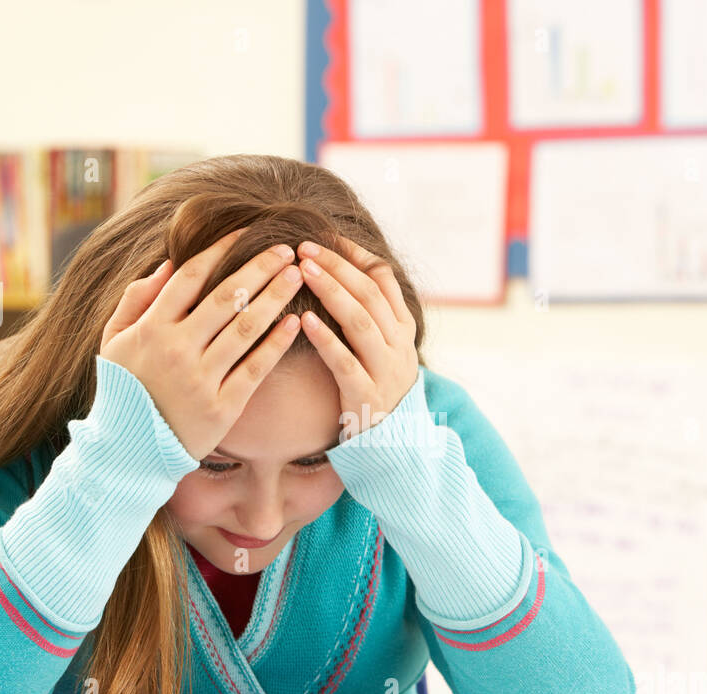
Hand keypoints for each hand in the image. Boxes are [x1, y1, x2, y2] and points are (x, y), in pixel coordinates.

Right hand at [99, 228, 304, 459]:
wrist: (128, 449)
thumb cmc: (124, 388)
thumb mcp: (114, 339)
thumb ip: (136, 298)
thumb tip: (170, 262)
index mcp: (152, 327)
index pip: (192, 276)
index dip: (222, 248)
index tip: (247, 231)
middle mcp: (177, 349)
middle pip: (227, 297)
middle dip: (260, 267)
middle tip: (287, 248)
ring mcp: (201, 379)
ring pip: (246, 329)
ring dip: (276, 298)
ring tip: (297, 276)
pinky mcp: (222, 407)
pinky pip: (255, 368)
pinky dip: (277, 344)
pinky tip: (296, 322)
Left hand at [294, 237, 419, 440]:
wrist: (393, 444)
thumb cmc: (375, 388)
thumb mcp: (381, 348)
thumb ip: (367, 314)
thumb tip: (337, 271)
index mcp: (403, 328)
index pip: (384, 278)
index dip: (355, 254)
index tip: (326, 236)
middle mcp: (399, 345)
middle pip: (370, 294)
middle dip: (338, 266)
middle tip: (305, 248)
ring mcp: (386, 370)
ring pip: (361, 322)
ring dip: (332, 292)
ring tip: (304, 272)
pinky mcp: (366, 395)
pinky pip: (346, 362)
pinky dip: (326, 339)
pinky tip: (304, 320)